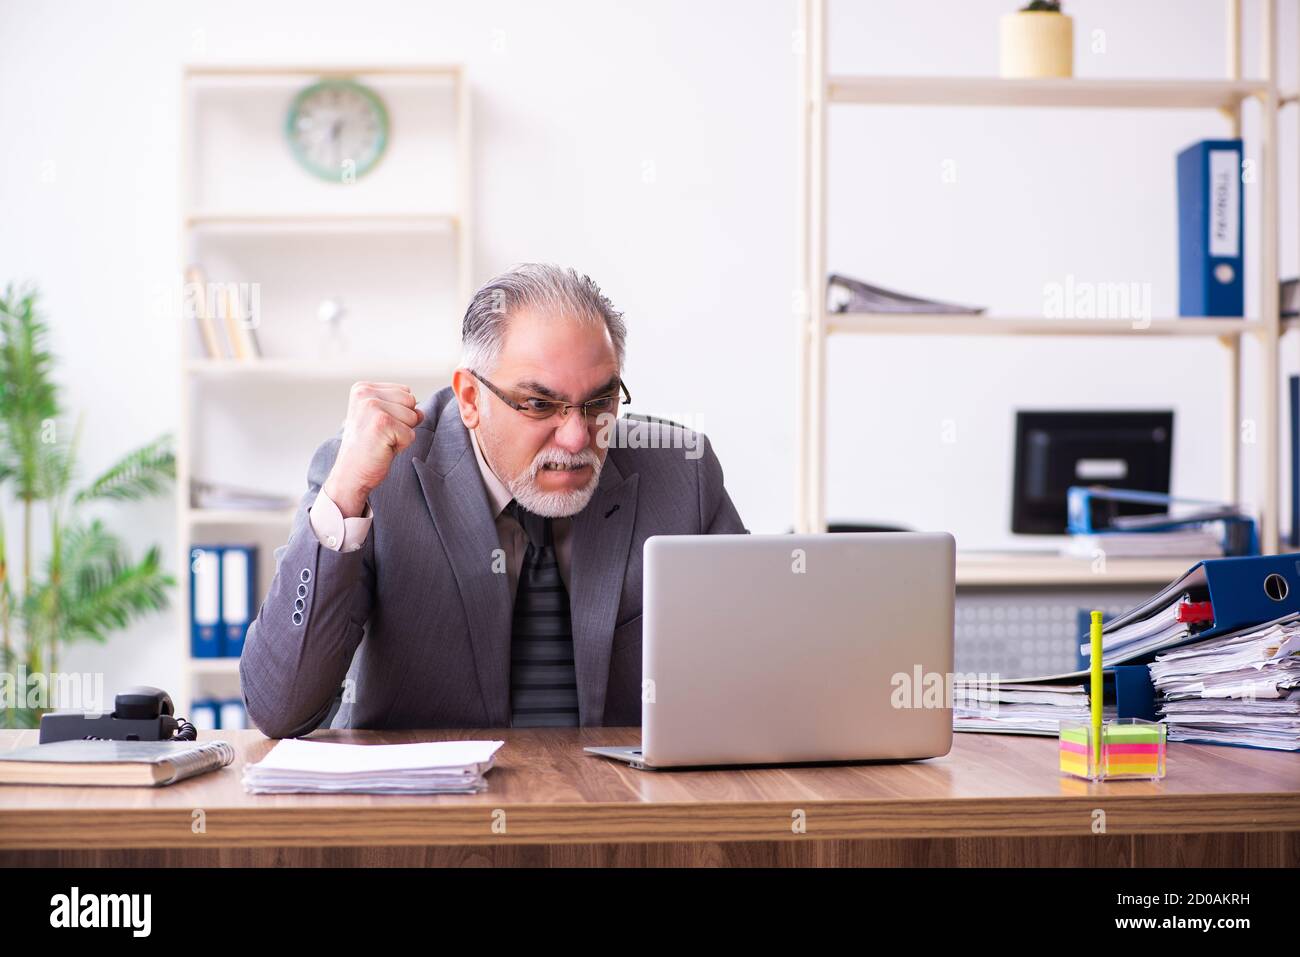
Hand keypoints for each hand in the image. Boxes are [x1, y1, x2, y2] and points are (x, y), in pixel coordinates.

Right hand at [322, 382, 422, 516]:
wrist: (350, 474)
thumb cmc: (367, 448)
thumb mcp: (382, 420)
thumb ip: (402, 409)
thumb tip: (421, 412)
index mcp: (362, 388)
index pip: (404, 392)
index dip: (398, 414)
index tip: (377, 426)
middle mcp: (365, 393)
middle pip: (411, 401)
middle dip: (403, 422)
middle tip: (380, 435)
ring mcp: (372, 407)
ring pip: (413, 417)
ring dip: (402, 434)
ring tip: (381, 441)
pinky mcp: (382, 423)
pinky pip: (411, 434)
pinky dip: (402, 446)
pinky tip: (383, 449)